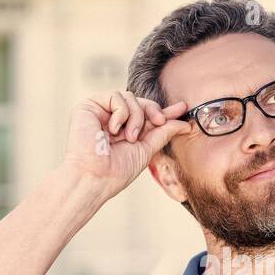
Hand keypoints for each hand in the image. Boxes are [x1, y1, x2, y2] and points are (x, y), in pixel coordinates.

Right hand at [61, 89, 190, 197]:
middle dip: (153, 111)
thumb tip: (185, 124)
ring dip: (136, 117)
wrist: (95, 177)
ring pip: (130, 97)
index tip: (183, 108)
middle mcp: (111, 119)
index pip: (146, 114)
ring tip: (129, 137)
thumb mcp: (147, 149)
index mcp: (123, 130)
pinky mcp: (88, 106)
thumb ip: (163, 133)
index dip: (164, 111)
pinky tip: (113, 130)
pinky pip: (116, 96)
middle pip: (140, 102)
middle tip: (159, 122)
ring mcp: (99, 112)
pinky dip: (121, 113)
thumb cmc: (117, 171)